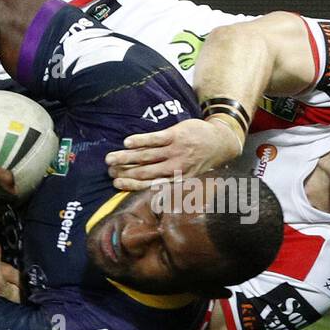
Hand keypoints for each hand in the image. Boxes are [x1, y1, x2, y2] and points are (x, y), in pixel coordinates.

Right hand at [105, 117, 243, 191]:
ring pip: (146, 155)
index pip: (150, 184)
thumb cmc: (204, 161)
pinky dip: (140, 141)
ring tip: (110, 158)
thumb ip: (174, 184)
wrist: (220, 141)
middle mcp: (175, 167)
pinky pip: (154, 139)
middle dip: (124, 171)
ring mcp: (175, 151)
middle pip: (144, 170)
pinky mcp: (175, 135)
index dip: (131, 184)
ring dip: (126, 157)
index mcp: (178, 180)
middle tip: (108, 171)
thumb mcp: (193, 178)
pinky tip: (127, 143)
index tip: (116, 184)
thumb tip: (155, 194)